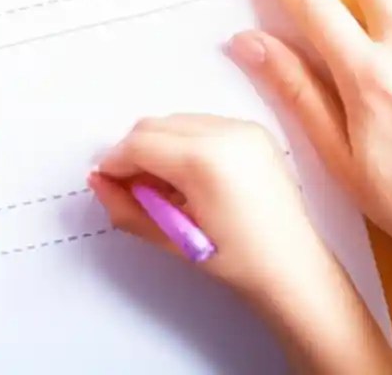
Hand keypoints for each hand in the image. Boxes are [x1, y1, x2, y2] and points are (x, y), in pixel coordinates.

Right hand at [90, 116, 391, 373]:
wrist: (293, 269)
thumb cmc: (237, 261)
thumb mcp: (172, 238)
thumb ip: (127, 208)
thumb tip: (98, 182)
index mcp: (205, 160)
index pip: (140, 144)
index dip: (115, 163)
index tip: (106, 183)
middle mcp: (226, 132)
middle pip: (154, 125)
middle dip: (134, 152)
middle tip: (131, 188)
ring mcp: (243, 128)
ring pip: (175, 121)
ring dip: (158, 147)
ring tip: (163, 188)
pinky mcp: (253, 131)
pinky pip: (201, 124)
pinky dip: (183, 143)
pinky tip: (187, 178)